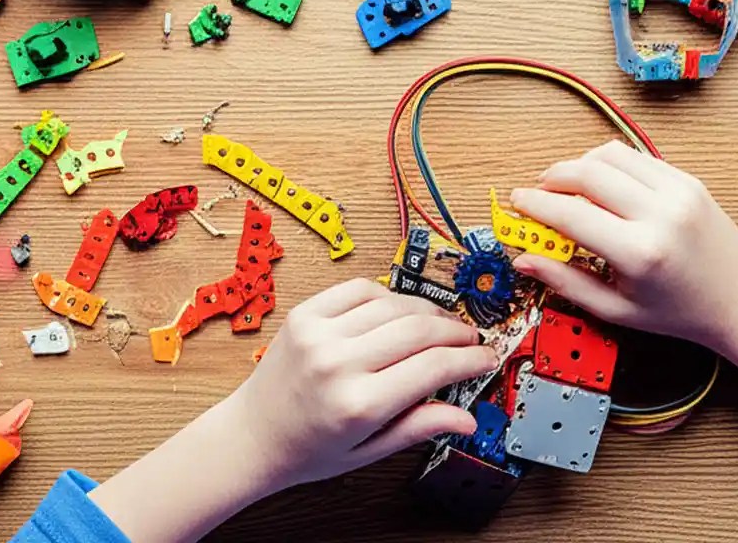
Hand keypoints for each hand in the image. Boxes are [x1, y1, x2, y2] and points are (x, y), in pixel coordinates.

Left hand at [230, 279, 497, 487]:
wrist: (252, 435)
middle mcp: (338, 364)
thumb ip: (420, 427)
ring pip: (395, 304)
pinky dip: (388, 296)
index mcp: (359, 404)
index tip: (485, 358)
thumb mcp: (370, 450)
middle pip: (420, 330)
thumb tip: (466, 418)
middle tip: (469, 340)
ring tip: (440, 325)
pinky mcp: (305, 314)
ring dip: (427, 312)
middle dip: (455, 332)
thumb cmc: (308, 449)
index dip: (469, 359)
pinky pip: (360, 289)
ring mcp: (319, 334)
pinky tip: (399, 311)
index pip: (434, 368)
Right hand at [509, 141, 737, 363]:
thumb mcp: (616, 309)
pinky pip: (637, 158)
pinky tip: (601, 186)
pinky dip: (610, 165)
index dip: (535, 205)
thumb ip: (566, 282)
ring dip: (580, 164)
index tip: (517, 202)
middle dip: (552, 177)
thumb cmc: (679, 312)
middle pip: (587, 172)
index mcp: (640, 253)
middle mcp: (661, 214)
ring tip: (567, 187)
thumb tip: (523, 260)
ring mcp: (679, 191)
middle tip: (538, 192)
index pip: (571, 214)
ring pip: (610, 154)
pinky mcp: (689, 180)